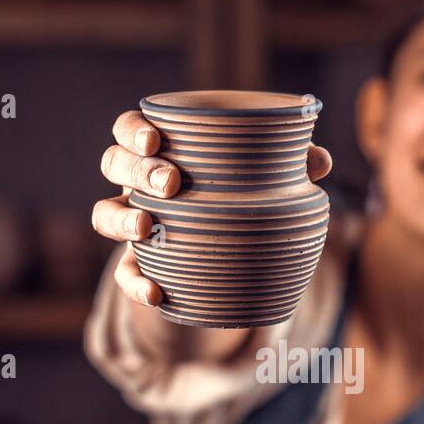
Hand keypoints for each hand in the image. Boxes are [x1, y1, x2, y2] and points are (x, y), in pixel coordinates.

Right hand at [91, 109, 332, 307]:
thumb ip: (285, 166)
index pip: (130, 130)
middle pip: (115, 164)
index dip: (134, 131)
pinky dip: (135, 285)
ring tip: (147, 226)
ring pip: (104, 214)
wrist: (217, 257)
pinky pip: (123, 275)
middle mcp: (136, 185)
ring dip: (121, 218)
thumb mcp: (258, 181)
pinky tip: (156, 294)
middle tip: (170, 182)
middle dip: (136, 170)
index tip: (155, 139)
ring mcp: (132, 223)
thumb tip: (319, 160)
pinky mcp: (136, 265)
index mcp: (160, 152)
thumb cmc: (234, 199)